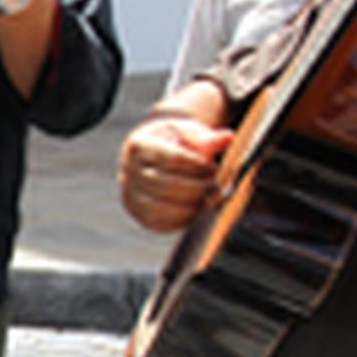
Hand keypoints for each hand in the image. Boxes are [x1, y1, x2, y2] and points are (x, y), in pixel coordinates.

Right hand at [118, 114, 233, 232]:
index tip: (214, 167)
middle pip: (166, 185)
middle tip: (218, 186)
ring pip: (163, 207)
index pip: (171, 158)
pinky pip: (162, 222)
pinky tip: (200, 210)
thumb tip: (228, 138)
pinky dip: (184, 219)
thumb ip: (207, 138)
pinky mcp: (140, 215)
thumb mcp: (188, 133)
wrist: (154, 161)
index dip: (196, 166)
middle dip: (198, 187)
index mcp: (138, 146)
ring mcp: (131, 195)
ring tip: (211, 198)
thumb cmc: (175, 143)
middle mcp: (128, 172)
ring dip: (193, 205)